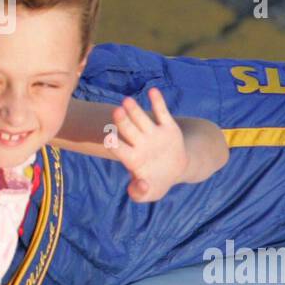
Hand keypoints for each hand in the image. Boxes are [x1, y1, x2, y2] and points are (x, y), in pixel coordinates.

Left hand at [112, 88, 188, 202]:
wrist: (176, 170)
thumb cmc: (157, 183)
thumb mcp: (151, 194)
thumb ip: (140, 193)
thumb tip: (140, 184)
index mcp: (132, 158)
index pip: (120, 150)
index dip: (114, 144)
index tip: (109, 138)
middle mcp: (139, 143)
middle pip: (128, 130)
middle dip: (122, 121)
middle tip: (116, 112)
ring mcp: (153, 134)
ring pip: (141, 119)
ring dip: (134, 110)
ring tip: (127, 101)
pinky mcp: (167, 127)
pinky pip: (162, 112)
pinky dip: (158, 102)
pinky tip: (153, 91)